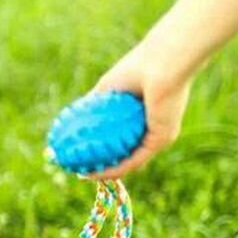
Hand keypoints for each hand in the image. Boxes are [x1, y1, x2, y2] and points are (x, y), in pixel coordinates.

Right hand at [89, 42, 192, 179]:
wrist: (162, 64)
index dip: (102, 148)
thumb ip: (93, 103)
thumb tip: (74, 115)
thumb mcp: (107, 88)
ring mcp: (158, 136)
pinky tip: (95, 173)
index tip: (81, 154)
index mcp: (144, 115)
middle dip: (103, 164)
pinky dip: (113, 169)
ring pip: (129, 160)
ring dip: (106, 171)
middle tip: (80, 169)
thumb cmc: (137, 68)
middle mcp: (153, 128)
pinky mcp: (160, 140)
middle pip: (125, 153)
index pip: (122, 138)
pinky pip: (134, 161)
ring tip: (84, 174)